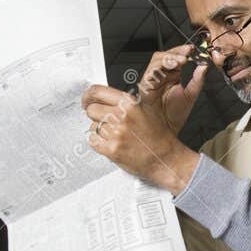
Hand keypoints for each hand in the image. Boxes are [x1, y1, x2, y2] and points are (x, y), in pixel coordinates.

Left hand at [81, 81, 198, 194]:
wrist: (164, 158)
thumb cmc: (158, 136)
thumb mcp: (147, 109)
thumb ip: (125, 101)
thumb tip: (102, 97)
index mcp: (130, 103)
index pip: (97, 91)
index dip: (87, 96)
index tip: (86, 100)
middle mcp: (122, 116)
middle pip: (91, 109)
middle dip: (95, 115)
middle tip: (105, 121)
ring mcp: (116, 133)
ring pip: (92, 126)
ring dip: (100, 131)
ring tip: (116, 135)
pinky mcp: (111, 149)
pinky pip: (93, 141)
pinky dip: (99, 143)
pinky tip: (112, 143)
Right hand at [135, 43, 208, 134]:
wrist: (168, 129)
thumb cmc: (175, 116)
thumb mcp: (191, 96)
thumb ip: (197, 81)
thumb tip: (204, 66)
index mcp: (171, 76)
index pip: (175, 58)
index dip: (182, 51)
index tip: (192, 49)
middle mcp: (161, 76)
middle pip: (164, 56)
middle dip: (175, 52)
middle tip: (187, 52)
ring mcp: (152, 81)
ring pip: (156, 61)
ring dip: (169, 58)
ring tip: (181, 60)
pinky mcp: (145, 86)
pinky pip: (150, 72)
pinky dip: (160, 67)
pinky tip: (171, 67)